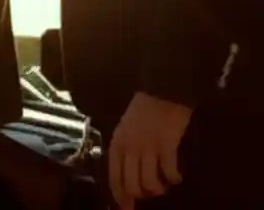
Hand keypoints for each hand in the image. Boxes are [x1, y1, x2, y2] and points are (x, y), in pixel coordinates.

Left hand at [108, 92, 191, 208]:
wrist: (162, 92)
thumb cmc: (143, 112)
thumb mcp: (125, 130)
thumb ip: (124, 151)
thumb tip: (128, 175)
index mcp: (116, 144)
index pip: (114, 178)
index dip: (120, 196)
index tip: (126, 208)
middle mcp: (129, 148)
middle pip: (132, 185)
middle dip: (141, 195)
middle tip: (152, 193)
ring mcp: (147, 148)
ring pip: (149, 183)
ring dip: (159, 189)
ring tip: (165, 184)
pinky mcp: (166, 146)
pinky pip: (169, 173)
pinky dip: (174, 178)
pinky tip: (177, 176)